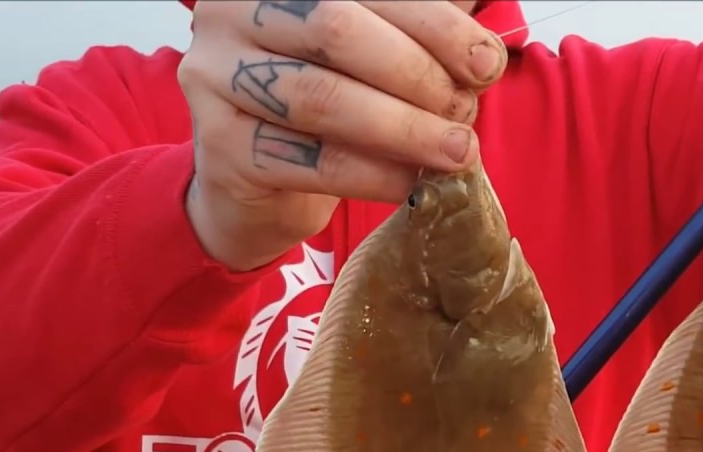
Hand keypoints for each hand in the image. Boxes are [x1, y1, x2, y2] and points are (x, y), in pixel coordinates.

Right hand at [178, 0, 504, 271]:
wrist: (255, 181)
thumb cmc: (326, 100)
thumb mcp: (370, 53)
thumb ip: (418, 32)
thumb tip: (488, 45)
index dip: (435, 24)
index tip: (485, 63)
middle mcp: (227, 12)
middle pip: (338, 30)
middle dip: (418, 74)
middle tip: (465, 113)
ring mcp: (214, 77)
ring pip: (323, 97)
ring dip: (403, 129)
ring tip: (454, 152)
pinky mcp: (221, 146)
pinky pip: (311, 160)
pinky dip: (373, 174)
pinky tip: (412, 184)